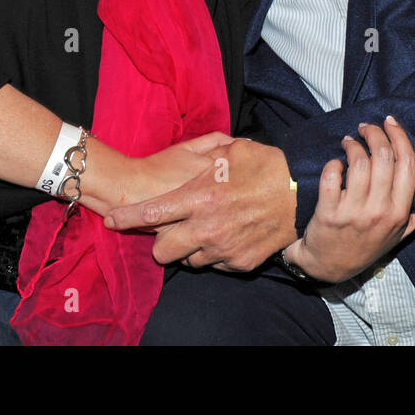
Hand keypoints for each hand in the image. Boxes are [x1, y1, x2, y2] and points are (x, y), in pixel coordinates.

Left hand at [104, 137, 296, 271]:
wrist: (302, 192)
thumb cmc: (266, 166)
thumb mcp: (230, 150)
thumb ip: (202, 157)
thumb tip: (190, 158)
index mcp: (200, 196)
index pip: (151, 214)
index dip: (127, 219)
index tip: (112, 220)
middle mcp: (207, 227)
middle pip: (163, 250)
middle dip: (160, 243)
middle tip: (167, 231)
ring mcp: (224, 248)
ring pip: (188, 260)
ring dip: (190, 248)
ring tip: (203, 230)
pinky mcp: (239, 262)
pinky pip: (215, 264)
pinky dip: (215, 253)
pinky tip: (225, 236)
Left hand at [281, 116, 414, 284]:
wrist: (330, 266)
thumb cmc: (366, 245)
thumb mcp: (399, 235)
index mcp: (400, 212)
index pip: (407, 165)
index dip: (400, 137)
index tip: (390, 122)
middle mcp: (379, 211)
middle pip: (383, 157)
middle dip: (375, 133)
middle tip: (366, 127)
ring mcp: (353, 212)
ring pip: (358, 162)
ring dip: (353, 144)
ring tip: (349, 141)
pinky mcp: (329, 213)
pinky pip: (331, 176)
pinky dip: (332, 163)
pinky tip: (334, 162)